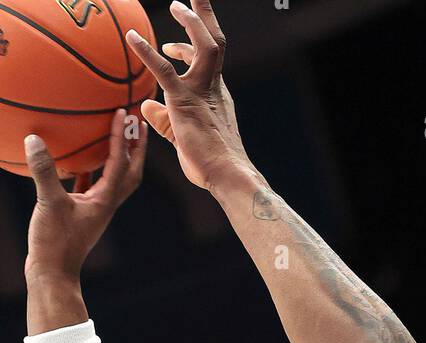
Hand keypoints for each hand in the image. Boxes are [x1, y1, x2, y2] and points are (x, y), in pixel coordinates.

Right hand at [24, 109, 147, 283]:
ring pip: (112, 179)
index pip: (120, 163)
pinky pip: (90, 186)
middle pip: (130, 172)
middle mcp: (105, 204)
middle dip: (135, 148)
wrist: (52, 275)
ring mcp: (94, 210)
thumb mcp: (48, 204)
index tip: (122, 113)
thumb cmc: (55, 243)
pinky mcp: (80, 214)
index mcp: (105, 201)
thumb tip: (34, 139)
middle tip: (137, 123)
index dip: (121, 137)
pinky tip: (78, 160)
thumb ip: (44, 172)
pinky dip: (90, 171)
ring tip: (113, 134)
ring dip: (116, 157)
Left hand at [128, 0, 250, 192]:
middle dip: (204, 15)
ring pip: (204, 47)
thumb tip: (145, 106)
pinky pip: (165, 71)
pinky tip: (132, 37)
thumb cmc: (209, 164)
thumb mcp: (182, 138)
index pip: (210, 60)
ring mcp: (201, 93)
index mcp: (216, 94)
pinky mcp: (185, 103)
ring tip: (175, 5)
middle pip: (215, 42)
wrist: (227, 176)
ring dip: (191, 22)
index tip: (176, 41)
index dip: (194, 43)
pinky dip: (147, 52)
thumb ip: (164, 120)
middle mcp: (213, 88)